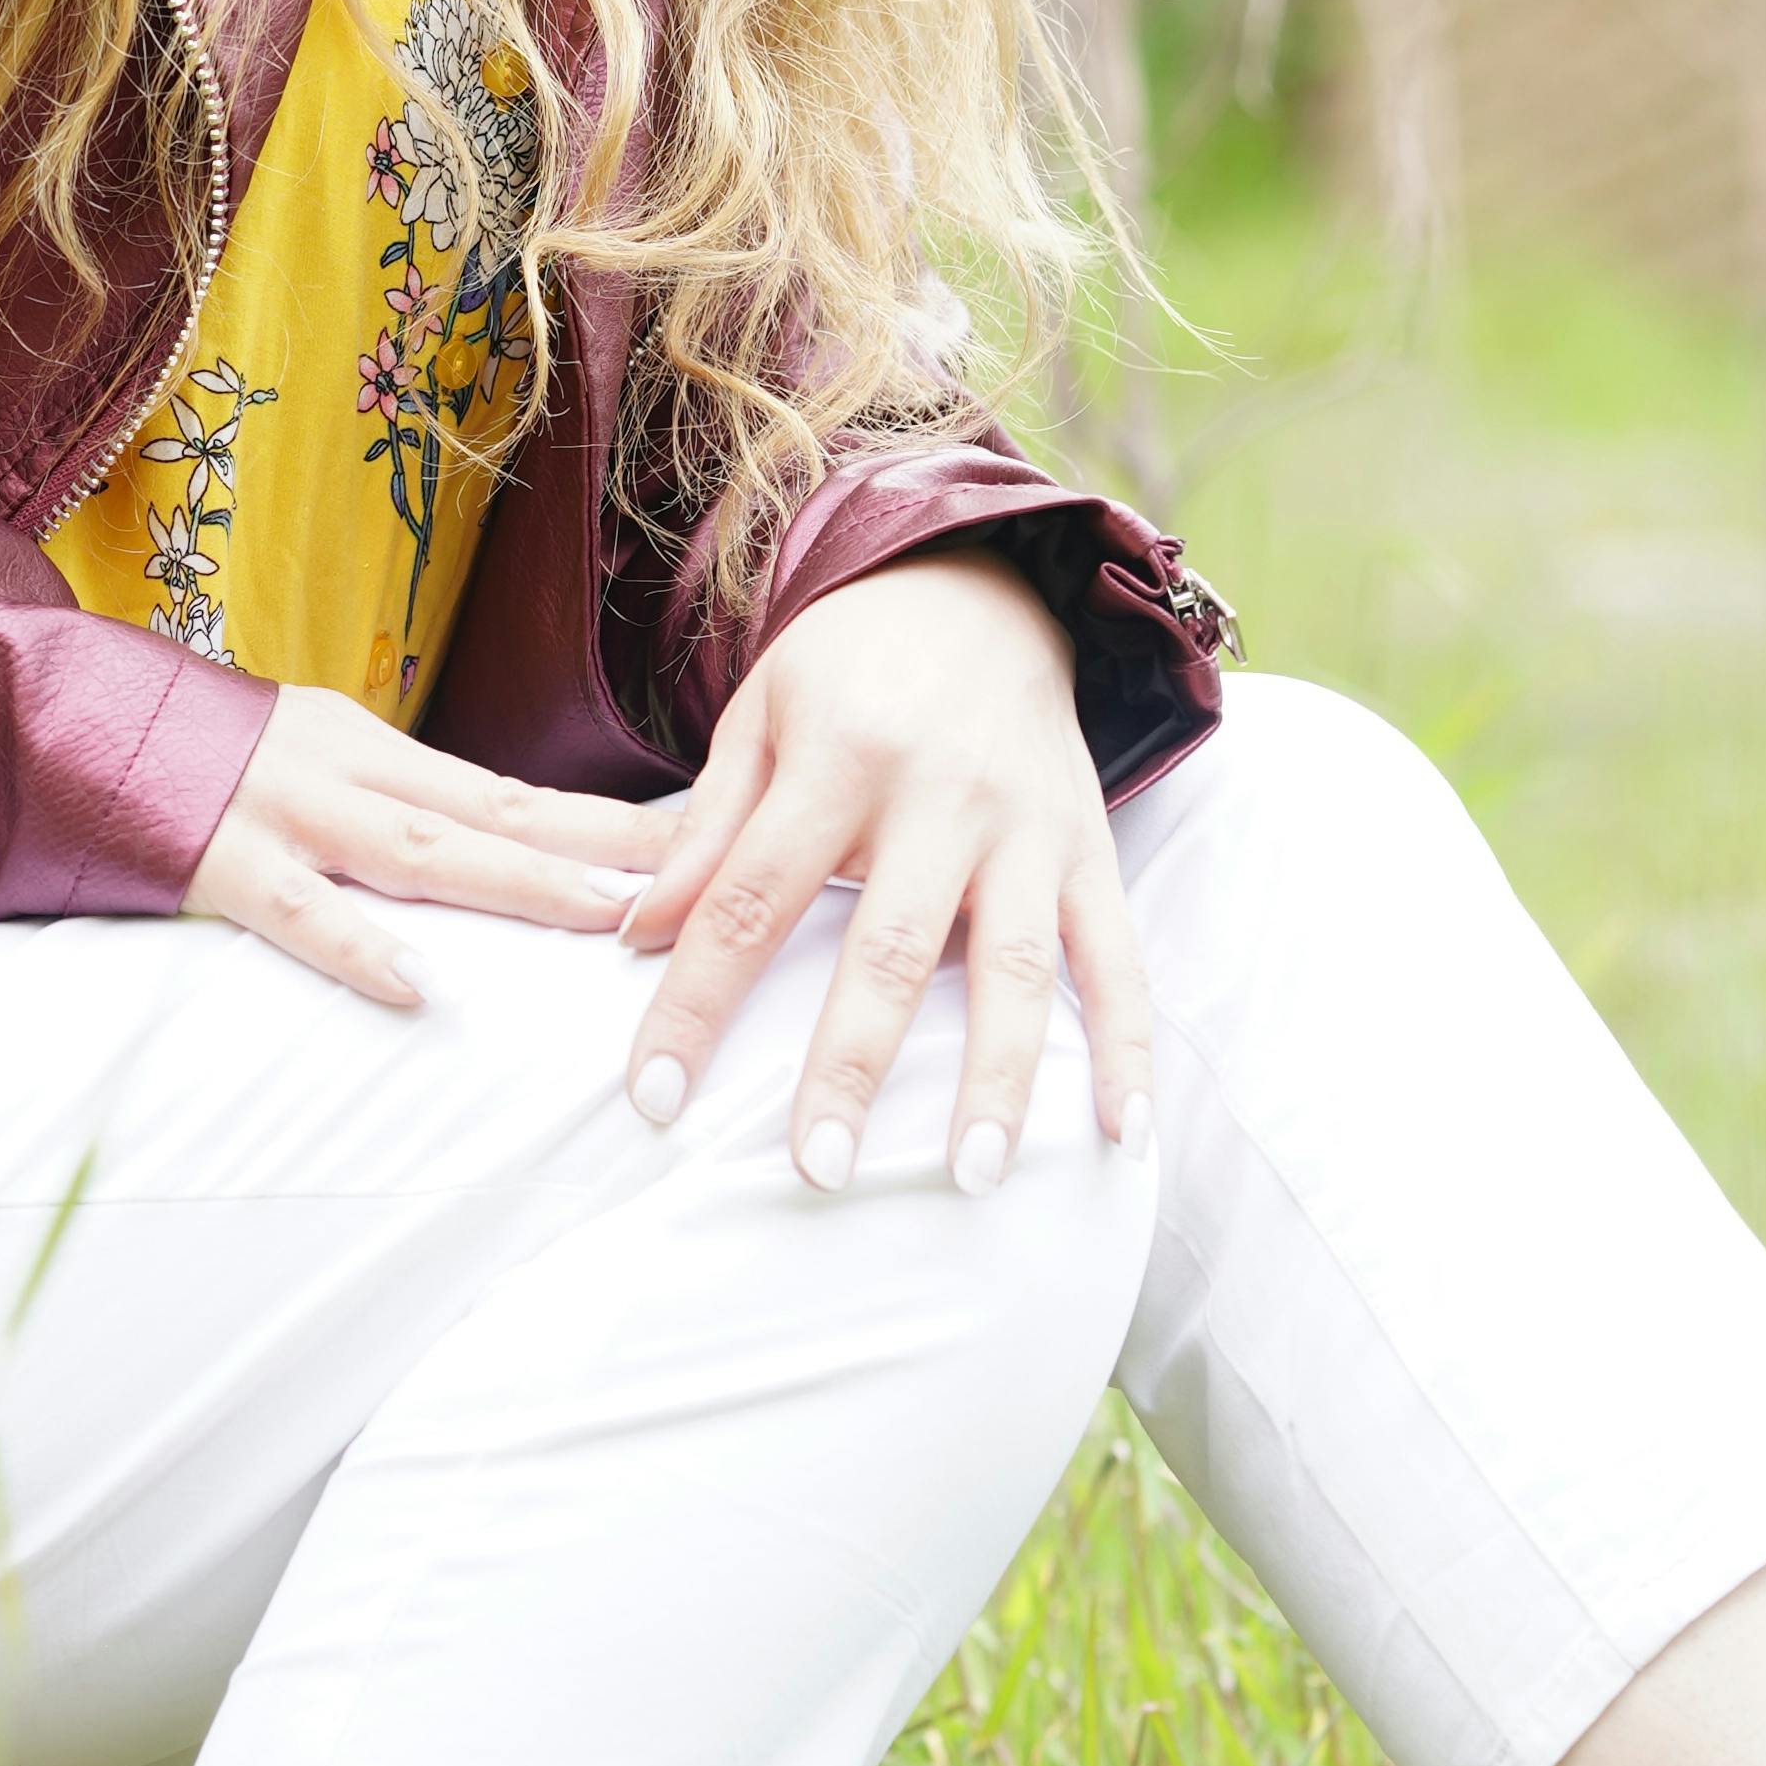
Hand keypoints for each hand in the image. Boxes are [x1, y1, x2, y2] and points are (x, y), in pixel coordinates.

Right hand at [183, 684, 662, 1013]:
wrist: (52, 719)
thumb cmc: (182, 764)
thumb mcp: (299, 767)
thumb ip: (376, 810)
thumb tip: (472, 860)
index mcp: (370, 748)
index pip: (511, 791)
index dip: (608, 819)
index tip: (706, 836)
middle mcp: (344, 769)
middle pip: (499, 810)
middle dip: (605, 844)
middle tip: (708, 869)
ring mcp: (283, 811)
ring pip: (423, 849)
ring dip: (522, 882)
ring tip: (610, 913)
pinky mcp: (217, 858)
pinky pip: (297, 910)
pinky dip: (358, 945)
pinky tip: (417, 985)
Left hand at [620, 549, 1152, 1190]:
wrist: (984, 587)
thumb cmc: (849, 666)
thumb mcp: (760, 715)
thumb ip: (707, 828)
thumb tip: (636, 936)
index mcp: (840, 756)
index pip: (752, 899)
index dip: (697, 1002)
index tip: (653, 1097)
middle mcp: (940, 794)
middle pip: (889, 947)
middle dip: (852, 1065)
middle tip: (817, 1170)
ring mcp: (1027, 826)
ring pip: (1014, 966)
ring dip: (999, 1078)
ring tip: (970, 1178)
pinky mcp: (1090, 849)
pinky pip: (1119, 959)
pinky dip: (1128, 1049)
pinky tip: (1121, 1135)